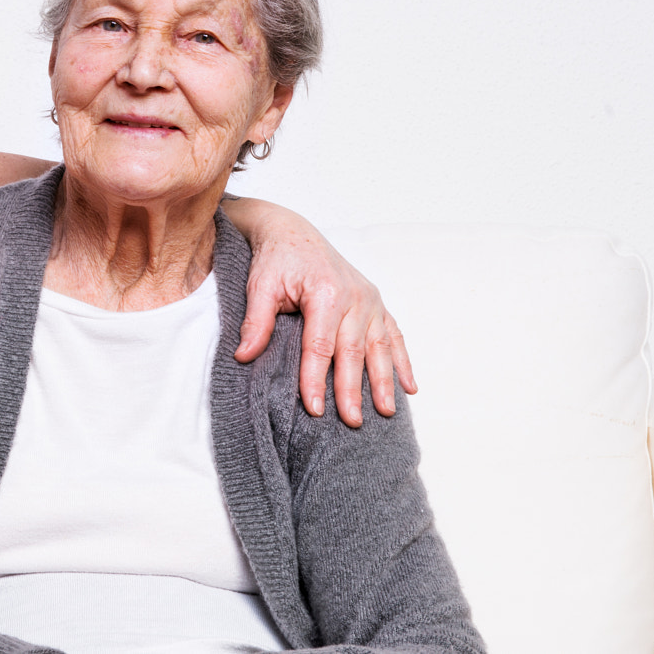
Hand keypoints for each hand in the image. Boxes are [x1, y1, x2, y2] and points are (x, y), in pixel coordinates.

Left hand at [227, 198, 415, 426]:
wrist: (293, 231)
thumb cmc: (276, 259)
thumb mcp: (260, 286)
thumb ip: (256, 322)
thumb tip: (244, 356)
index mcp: (325, 293)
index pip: (320, 347)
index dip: (316, 380)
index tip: (313, 409)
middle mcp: (354, 296)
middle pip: (353, 352)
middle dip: (352, 390)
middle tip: (352, 422)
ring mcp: (369, 299)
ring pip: (379, 346)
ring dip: (384, 381)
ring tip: (386, 412)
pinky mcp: (375, 302)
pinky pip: (394, 334)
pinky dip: (403, 360)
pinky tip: (409, 387)